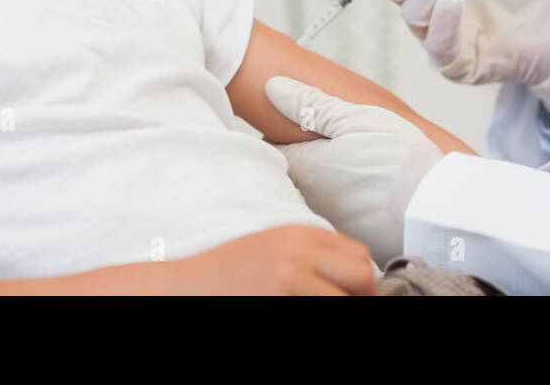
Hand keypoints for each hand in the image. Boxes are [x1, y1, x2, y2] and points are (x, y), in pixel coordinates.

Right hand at [171, 225, 375, 294]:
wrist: (187, 288)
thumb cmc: (227, 273)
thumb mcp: (273, 248)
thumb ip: (311, 255)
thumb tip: (354, 277)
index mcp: (300, 235)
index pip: (359, 256)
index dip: (362, 282)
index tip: (354, 296)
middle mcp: (299, 253)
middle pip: (361, 277)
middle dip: (359, 298)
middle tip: (342, 305)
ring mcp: (289, 279)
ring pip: (343, 300)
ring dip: (338, 307)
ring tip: (315, 308)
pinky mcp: (280, 301)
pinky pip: (317, 311)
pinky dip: (316, 314)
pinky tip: (295, 310)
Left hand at [264, 76, 445, 266]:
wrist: (438, 212)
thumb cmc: (401, 161)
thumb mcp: (355, 118)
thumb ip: (310, 104)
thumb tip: (273, 88)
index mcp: (304, 167)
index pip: (272, 144)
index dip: (285, 127)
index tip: (304, 121)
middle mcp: (307, 200)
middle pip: (292, 170)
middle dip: (304, 154)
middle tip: (335, 142)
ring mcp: (327, 222)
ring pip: (313, 193)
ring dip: (326, 180)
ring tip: (358, 167)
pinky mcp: (349, 238)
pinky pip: (336, 215)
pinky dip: (346, 202)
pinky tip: (370, 193)